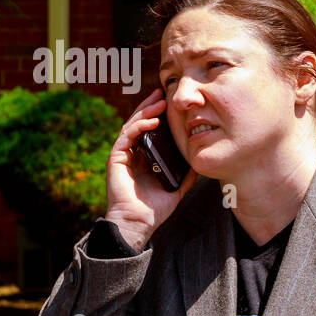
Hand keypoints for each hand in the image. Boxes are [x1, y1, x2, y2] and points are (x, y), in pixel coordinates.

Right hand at [104, 88, 197, 249]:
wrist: (138, 223)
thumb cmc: (154, 209)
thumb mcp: (176, 188)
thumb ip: (186, 175)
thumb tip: (199, 164)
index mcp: (144, 157)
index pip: (150, 131)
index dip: (158, 116)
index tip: (170, 103)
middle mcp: (132, 153)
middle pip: (140, 123)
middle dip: (151, 107)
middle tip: (163, 92)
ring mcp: (123, 155)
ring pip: (133, 126)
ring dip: (146, 112)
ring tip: (159, 101)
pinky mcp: (116, 158)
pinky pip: (126, 137)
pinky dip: (139, 127)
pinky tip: (152, 122)